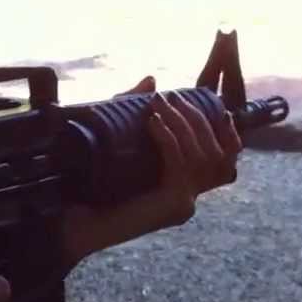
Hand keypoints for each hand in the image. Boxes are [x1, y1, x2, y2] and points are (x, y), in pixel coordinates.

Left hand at [62, 75, 243, 263]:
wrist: (71, 222)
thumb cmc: (88, 184)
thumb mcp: (117, 138)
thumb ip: (134, 110)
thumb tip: (153, 80)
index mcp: (181, 188)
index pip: (225, 165)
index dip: (230, 137)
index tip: (221, 112)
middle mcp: (187, 198)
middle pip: (217, 154)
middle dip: (197, 118)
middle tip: (169, 97)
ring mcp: (182, 203)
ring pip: (201, 156)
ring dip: (182, 123)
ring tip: (159, 104)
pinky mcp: (172, 204)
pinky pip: (180, 164)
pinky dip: (169, 139)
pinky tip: (153, 123)